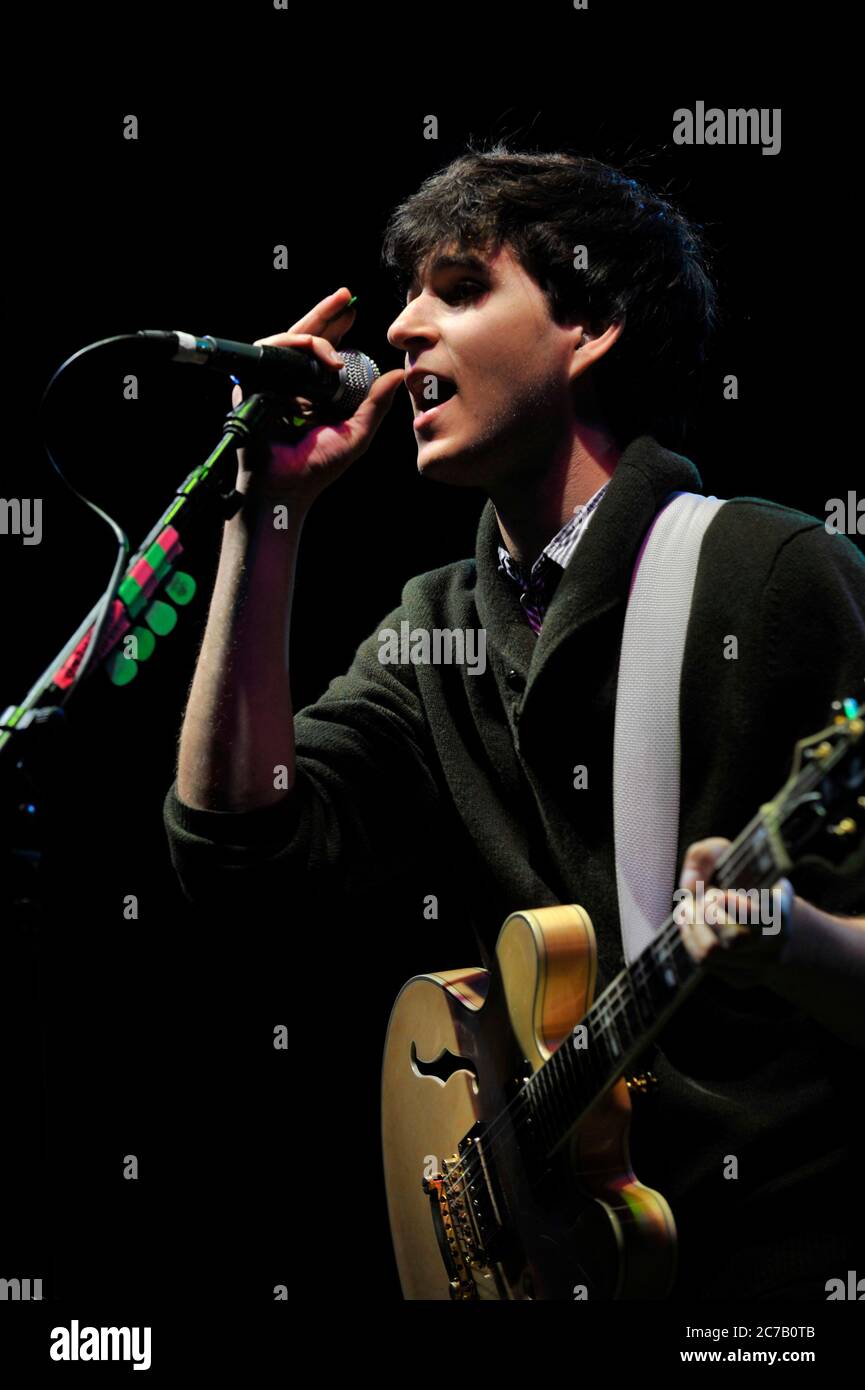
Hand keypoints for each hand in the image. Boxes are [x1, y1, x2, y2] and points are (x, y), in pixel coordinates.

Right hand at [232, 287, 405, 504]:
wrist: (284, 486)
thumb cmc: (316, 468)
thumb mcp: (356, 432)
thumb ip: (375, 404)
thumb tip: (399, 373)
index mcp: (313, 392)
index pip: (324, 352)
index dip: (337, 328)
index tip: (354, 310)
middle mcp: (292, 383)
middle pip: (306, 337)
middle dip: (326, 313)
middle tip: (347, 297)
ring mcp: (271, 382)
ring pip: (289, 340)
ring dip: (316, 336)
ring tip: (336, 351)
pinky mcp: (252, 383)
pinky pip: (271, 351)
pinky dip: (294, 346)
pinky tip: (316, 353)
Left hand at [674, 836, 793, 988]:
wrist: (775, 923)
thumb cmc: (747, 882)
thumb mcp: (735, 856)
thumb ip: (708, 853)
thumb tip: (688, 883)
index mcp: (781, 908)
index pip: (761, 915)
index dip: (733, 904)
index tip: (719, 892)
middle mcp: (776, 941)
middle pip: (734, 938)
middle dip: (707, 914)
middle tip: (701, 899)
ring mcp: (760, 965)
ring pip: (712, 954)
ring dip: (691, 927)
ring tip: (689, 909)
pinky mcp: (742, 979)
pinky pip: (705, 964)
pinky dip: (690, 941)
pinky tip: (692, 925)